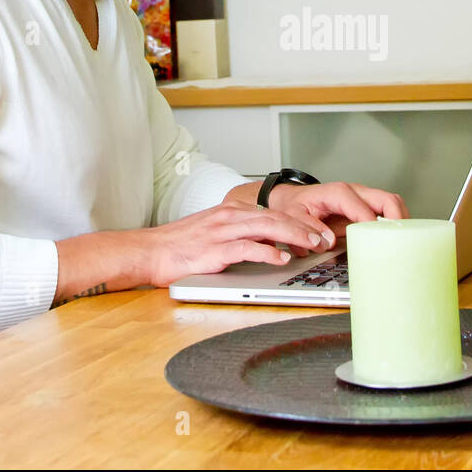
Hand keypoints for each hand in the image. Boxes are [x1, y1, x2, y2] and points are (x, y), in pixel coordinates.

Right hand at [142, 200, 339, 286]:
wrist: (147, 251)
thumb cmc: (180, 247)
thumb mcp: (216, 234)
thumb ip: (243, 236)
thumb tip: (271, 246)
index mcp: (231, 212)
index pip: (273, 212)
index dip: (298, 221)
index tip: (317, 230)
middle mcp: (229, 217)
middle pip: (275, 216)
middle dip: (303, 226)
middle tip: (324, 237)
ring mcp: (221, 232)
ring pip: (266, 227)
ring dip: (293, 236)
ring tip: (312, 244)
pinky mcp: (213, 250)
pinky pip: (246, 249)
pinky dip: (267, 253)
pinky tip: (281, 259)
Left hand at [265, 181, 407, 240]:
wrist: (290, 199)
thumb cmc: (294, 206)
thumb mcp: (292, 216)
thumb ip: (307, 228)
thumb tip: (327, 241)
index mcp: (336, 192)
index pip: (361, 207)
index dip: (370, 224)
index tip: (376, 240)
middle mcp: (353, 192)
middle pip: (387, 199)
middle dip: (397, 218)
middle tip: (400, 239)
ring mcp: (362, 199)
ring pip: (392, 203)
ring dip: (400, 221)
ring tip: (402, 240)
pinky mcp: (365, 208)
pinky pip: (387, 212)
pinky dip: (394, 223)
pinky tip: (394, 238)